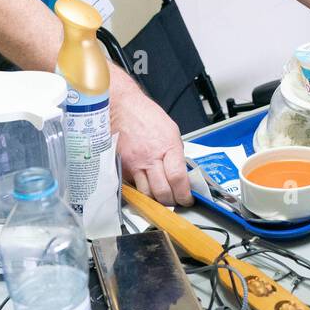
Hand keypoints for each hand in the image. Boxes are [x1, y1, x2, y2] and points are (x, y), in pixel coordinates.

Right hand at [109, 72, 191, 206]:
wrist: (122, 107)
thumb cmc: (146, 116)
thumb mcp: (171, 131)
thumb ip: (176, 153)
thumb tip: (183, 173)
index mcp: (168, 147)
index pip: (178, 179)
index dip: (185, 194)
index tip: (187, 198)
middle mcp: (150, 158)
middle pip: (162, 192)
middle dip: (171, 201)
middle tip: (175, 200)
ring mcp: (134, 164)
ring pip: (146, 194)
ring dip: (155, 199)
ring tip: (161, 196)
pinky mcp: (122, 167)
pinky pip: (133, 186)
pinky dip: (141, 190)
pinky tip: (146, 186)